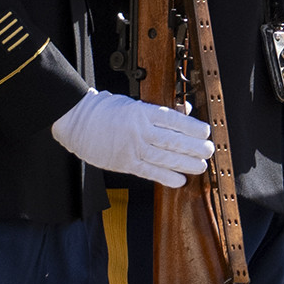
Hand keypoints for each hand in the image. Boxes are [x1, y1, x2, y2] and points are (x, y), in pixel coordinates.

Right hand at [50, 90, 210, 185]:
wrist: (75, 120)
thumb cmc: (105, 110)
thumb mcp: (133, 103)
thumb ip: (159, 110)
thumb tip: (186, 112)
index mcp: (142, 112)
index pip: (173, 120)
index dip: (192, 127)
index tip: (206, 132)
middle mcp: (138, 130)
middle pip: (171, 141)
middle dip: (193, 148)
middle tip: (209, 151)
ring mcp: (131, 148)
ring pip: (163, 158)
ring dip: (185, 164)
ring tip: (201, 166)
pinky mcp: (123, 163)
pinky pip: (148, 172)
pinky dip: (165, 177)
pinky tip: (179, 180)